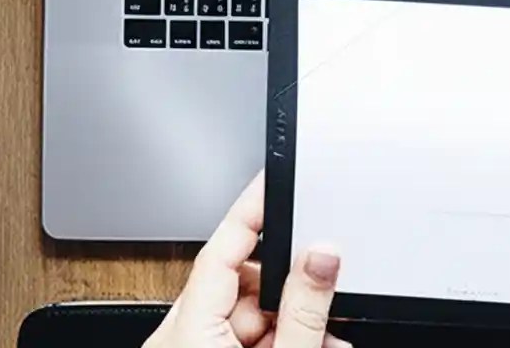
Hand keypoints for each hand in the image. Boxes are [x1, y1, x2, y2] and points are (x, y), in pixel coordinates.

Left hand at [144, 171, 349, 347]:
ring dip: (292, 320)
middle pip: (244, 283)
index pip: (219, 249)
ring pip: (251, 311)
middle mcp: (181, 339)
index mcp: (187, 333)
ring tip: (324, 340)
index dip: (250, 208)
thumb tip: (322, 255)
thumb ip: (303, 311)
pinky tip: (309, 344)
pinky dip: (280, 338)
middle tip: (329, 298)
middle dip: (291, 290)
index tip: (276, 179)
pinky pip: (244, 336)